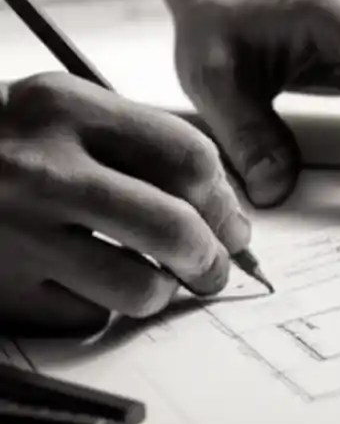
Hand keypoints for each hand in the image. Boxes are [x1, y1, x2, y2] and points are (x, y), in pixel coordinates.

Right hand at [0, 73, 247, 334]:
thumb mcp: (50, 111)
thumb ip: (132, 144)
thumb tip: (222, 208)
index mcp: (61, 105)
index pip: (186, 157)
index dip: (224, 200)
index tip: (233, 224)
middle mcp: (38, 167)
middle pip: (174, 228)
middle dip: (211, 260)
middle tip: (214, 272)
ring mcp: (12, 232)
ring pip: (137, 286)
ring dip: (157, 293)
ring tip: (149, 282)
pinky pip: (83, 318)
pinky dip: (93, 311)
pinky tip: (73, 288)